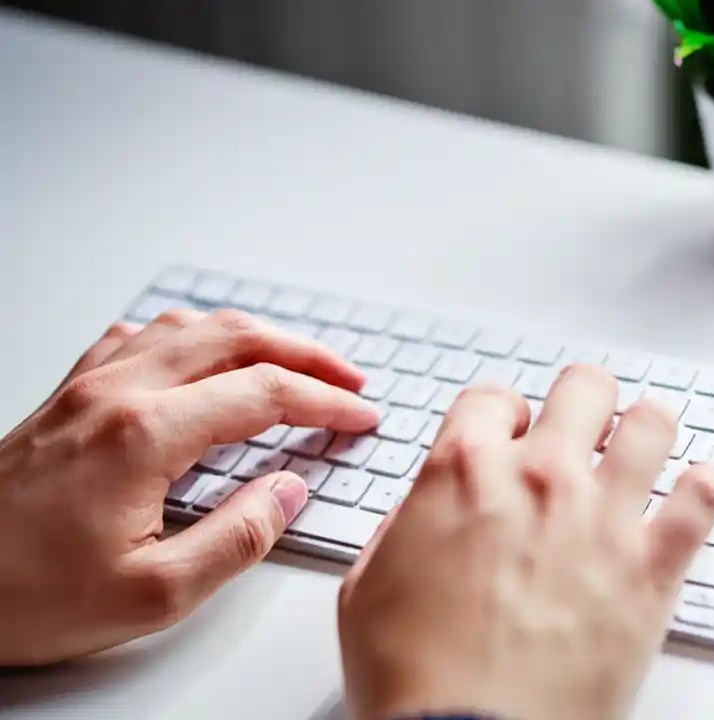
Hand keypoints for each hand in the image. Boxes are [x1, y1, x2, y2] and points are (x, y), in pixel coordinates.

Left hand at [0, 308, 379, 665]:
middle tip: (349, 380)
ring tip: (292, 362)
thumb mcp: (151, 595)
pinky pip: (137, 339)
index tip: (361, 418)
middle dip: (306, 354)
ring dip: (253, 336)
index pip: (263, 393)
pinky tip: (198, 358)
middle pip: (234, 338)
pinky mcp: (64, 398)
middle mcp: (115, 394)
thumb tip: (287, 492)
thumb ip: (236, 539)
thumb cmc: (22, 596)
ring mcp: (85, 388)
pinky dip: (188, 337)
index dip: (325, 403)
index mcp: (142, 436)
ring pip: (188, 328)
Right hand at [338, 366, 713, 719]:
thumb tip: (423, 512)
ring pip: (653, 423)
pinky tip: (696, 493)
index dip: (501, 414)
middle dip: (583, 404)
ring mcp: (603, 518)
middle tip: (583, 429)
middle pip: (583, 389)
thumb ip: (403, 529)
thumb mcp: (367, 590)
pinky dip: (706, 488)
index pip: (492, 397)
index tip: (509, 433)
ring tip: (645, 447)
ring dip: (648, 430)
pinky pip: (704, 498)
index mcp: (463, 473)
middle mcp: (540, 480)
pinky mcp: (652, 569)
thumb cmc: (414, 679)